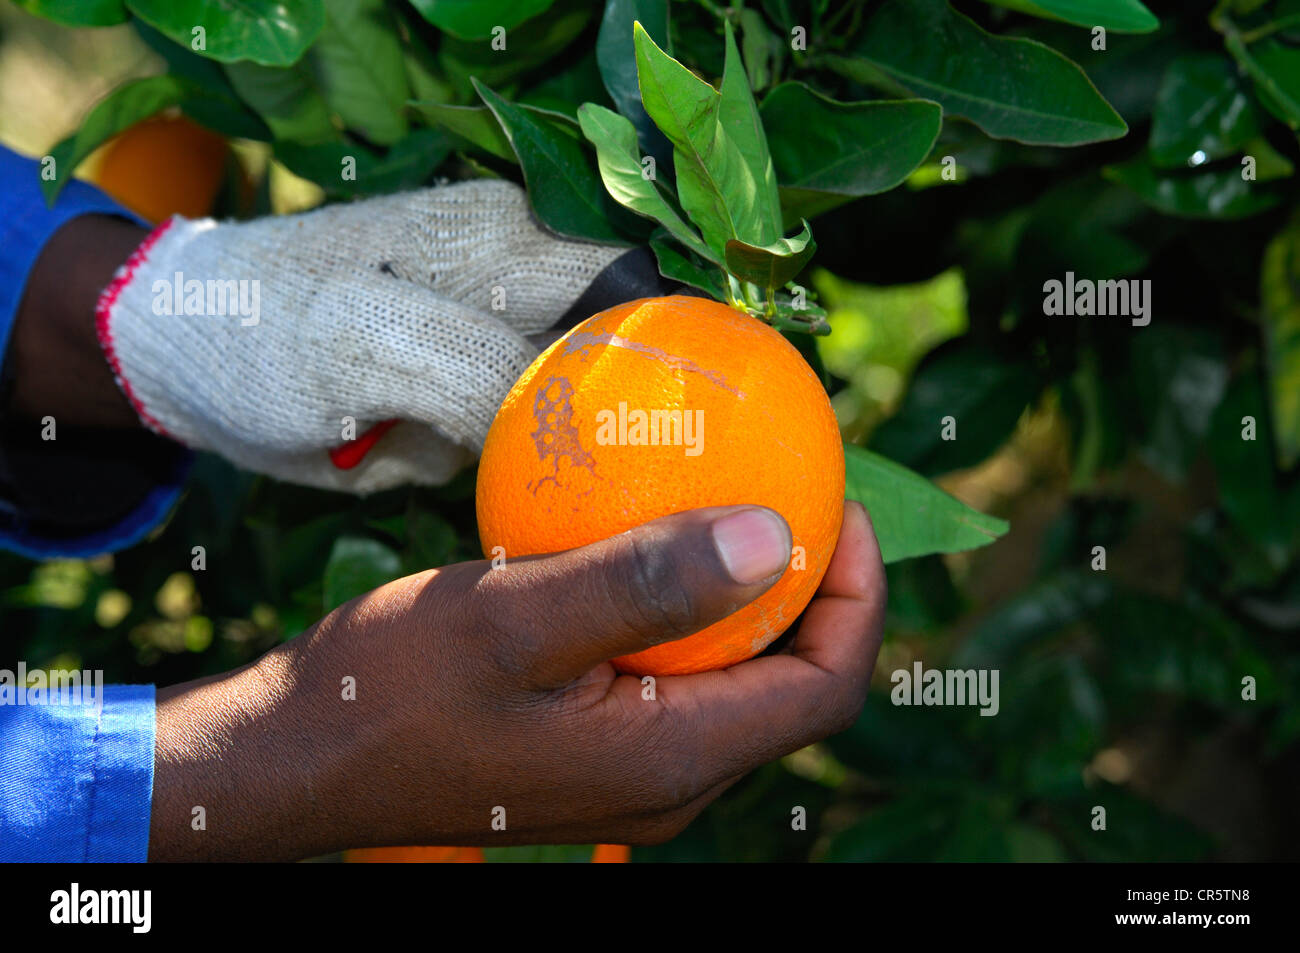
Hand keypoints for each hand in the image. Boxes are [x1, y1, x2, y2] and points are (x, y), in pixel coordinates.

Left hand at [91, 180, 644, 491]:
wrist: (189, 362)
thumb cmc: (264, 336)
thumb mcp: (366, 345)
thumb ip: (480, 371)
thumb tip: (572, 431)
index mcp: (512, 240)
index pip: (637, 290)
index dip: (673, 356)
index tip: (690, 436)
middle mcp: (521, 281)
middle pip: (623, 352)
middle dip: (635, 419)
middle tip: (647, 492)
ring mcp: (497, 338)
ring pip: (583, 402)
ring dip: (580, 453)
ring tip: (587, 505)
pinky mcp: (471, 388)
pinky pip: (531, 433)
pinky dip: (530, 472)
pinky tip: (524, 502)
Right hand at [148, 502, 884, 859]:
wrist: (298, 757)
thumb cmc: (392, 690)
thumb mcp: (519, 619)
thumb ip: (649, 582)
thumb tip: (776, 534)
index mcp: (672, 761)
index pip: (824, 688)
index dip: (858, 597)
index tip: (835, 503)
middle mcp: (668, 782)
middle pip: (789, 687)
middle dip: (814, 592)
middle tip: (794, 491)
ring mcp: (629, 773)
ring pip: (731, 683)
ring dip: (748, 600)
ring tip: (732, 506)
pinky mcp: (591, 751)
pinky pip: (671, 680)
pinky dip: (684, 614)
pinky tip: (646, 547)